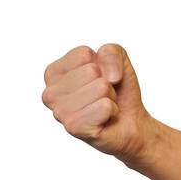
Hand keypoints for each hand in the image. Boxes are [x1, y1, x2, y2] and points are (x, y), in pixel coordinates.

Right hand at [41, 43, 150, 161]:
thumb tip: (108, 76)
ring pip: (100, 87)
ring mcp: (60, 112)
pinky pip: (105, 106)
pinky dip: (112, 110)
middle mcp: (50, 93)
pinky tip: (104, 118)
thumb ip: (111, 52)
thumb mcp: (118, 59)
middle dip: (106, 82)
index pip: (83, 54)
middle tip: (103, 95)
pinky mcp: (74, 128)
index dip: (101, 64)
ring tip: (103, 106)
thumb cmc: (118, 90)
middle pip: (91, 71)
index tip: (99, 78)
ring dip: (110, 97)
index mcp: (53, 73)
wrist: (129, 122)